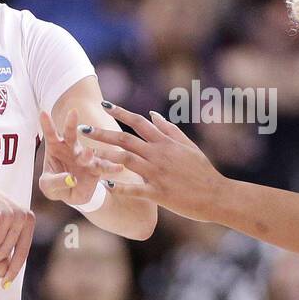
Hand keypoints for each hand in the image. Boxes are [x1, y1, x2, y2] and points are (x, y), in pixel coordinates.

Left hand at [38, 108, 120, 206]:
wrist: (71, 194)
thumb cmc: (56, 185)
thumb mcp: (48, 186)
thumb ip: (56, 181)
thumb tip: (71, 179)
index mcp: (55, 148)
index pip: (50, 135)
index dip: (47, 125)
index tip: (43, 113)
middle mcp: (71, 149)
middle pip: (70, 136)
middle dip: (70, 124)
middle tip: (73, 112)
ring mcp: (84, 157)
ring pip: (87, 153)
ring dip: (87, 154)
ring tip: (89, 152)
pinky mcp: (96, 168)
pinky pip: (103, 167)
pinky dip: (111, 168)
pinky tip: (118, 168)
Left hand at [78, 104, 225, 222]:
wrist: (217, 195)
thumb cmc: (202, 171)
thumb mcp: (188, 146)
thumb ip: (169, 130)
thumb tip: (152, 114)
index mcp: (165, 142)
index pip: (139, 122)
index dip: (120, 112)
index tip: (104, 104)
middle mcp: (159, 154)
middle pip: (125, 140)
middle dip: (102, 133)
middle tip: (82, 129)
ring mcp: (158, 173)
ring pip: (126, 161)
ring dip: (105, 157)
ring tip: (86, 155)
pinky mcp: (159, 192)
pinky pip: (136, 189)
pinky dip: (120, 187)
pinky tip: (105, 184)